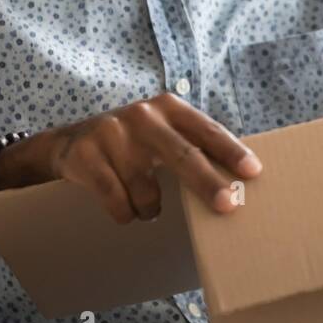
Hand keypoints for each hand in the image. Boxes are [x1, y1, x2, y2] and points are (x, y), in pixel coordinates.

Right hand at [8, 93, 261, 222]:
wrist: (70, 144)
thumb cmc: (133, 144)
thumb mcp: (163, 133)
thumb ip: (193, 147)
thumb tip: (239, 183)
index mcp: (169, 108)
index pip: (207, 130)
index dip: (231, 151)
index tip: (253, 172)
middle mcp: (143, 116)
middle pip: (182, 156)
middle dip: (207, 183)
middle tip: (228, 205)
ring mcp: (113, 134)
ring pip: (147, 191)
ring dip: (150, 209)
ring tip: (145, 204)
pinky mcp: (87, 156)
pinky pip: (117, 202)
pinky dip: (125, 214)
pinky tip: (123, 208)